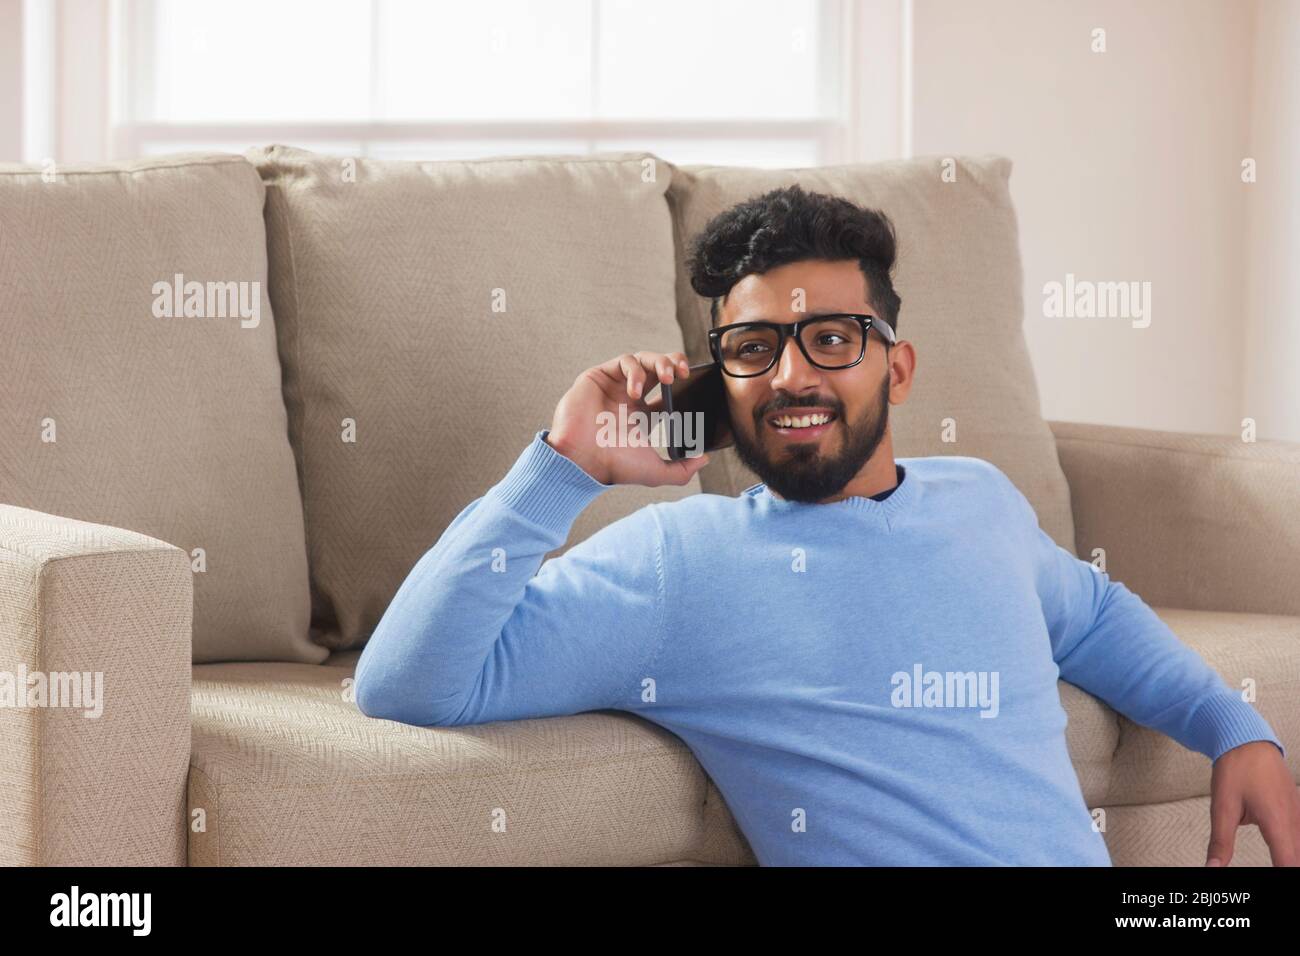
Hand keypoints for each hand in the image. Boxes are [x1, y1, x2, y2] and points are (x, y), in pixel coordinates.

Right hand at [545, 350, 710, 487]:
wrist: (582, 461)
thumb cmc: (613, 467)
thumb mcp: (656, 472)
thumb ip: (682, 469)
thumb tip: (704, 459)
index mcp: (642, 416)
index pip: (668, 392)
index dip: (683, 385)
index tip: (693, 389)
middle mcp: (629, 398)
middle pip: (658, 368)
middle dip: (674, 363)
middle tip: (684, 372)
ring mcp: (615, 386)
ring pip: (643, 359)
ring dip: (660, 362)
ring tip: (668, 376)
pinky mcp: (600, 376)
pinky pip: (624, 361)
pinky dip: (634, 371)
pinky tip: (635, 390)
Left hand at [1205, 740, 1298, 865]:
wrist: (1248, 740)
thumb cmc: (1235, 770)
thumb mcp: (1222, 806)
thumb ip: (1220, 841)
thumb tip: (1212, 868)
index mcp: (1277, 822)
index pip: (1288, 863)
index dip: (1283, 876)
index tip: (1274, 884)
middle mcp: (1294, 820)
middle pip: (1297, 856)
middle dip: (1286, 867)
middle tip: (1272, 872)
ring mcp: (1298, 813)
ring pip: (1299, 844)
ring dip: (1289, 856)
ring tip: (1277, 863)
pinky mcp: (1296, 808)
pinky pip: (1298, 831)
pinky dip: (1291, 843)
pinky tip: (1284, 848)